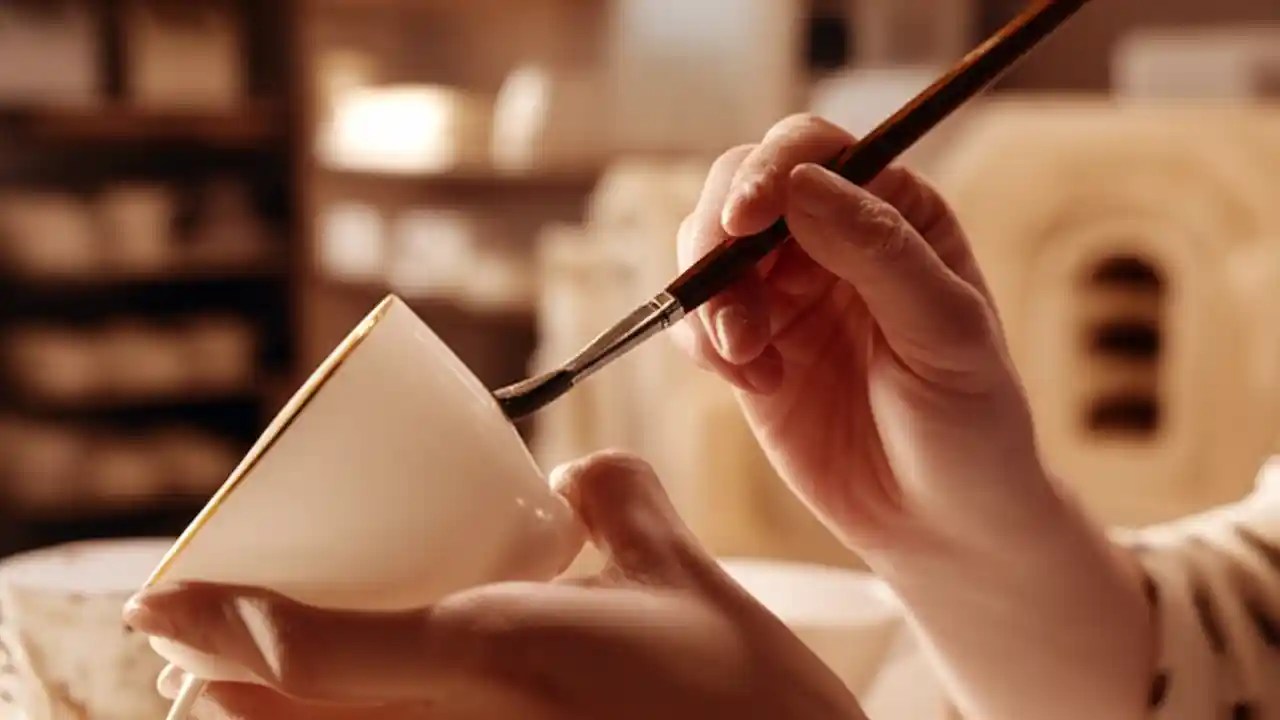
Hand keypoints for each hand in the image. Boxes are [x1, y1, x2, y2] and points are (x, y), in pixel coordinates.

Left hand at [124, 452, 864, 719]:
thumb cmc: (751, 701)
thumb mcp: (688, 580)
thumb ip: (622, 506)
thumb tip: (579, 472)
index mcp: (495, 659)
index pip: (306, 650)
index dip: (218, 625)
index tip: (162, 599)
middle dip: (217, 686)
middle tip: (194, 644)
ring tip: (245, 693)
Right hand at [674, 113, 1056, 555]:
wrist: (942, 526)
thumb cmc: (971, 423)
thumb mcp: (945, 331)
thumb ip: (878, 250)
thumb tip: (798, 183)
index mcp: (894, 211)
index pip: (814, 151)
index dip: (768, 170)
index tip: (744, 220)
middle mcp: (833, 238)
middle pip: (741, 188)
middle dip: (718, 237)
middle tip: (726, 304)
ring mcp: (785, 292)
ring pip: (706, 251)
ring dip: (708, 298)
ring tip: (745, 357)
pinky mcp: (750, 348)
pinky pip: (696, 318)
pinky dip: (701, 342)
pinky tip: (750, 382)